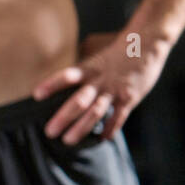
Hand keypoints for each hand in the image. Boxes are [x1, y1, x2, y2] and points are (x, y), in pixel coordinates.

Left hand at [32, 30, 169, 143]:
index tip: (36, 95)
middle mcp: (100, 80)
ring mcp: (115, 90)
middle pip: (79, 101)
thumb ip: (80, 61)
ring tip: (68, 140)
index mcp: (90, 67)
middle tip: (49, 132)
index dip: (52, 85)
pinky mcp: (129, 98)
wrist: (147, 44)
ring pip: (96, 112)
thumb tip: (64, 69)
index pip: (67, 76)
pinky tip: (102, 139)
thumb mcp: (95, 48)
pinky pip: (119, 117)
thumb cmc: (118, 47)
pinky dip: (110, 129)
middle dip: (63, 117)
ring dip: (81, 128)